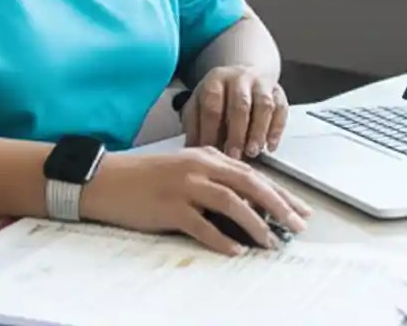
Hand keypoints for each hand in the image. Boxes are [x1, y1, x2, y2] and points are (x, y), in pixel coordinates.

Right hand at [78, 148, 312, 255]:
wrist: (107, 180)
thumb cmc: (146, 178)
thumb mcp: (185, 168)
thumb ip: (213, 177)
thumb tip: (245, 200)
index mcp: (207, 156)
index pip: (252, 174)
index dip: (280, 192)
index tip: (299, 208)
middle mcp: (200, 167)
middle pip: (249, 184)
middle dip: (278, 205)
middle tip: (297, 225)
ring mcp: (185, 186)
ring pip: (231, 202)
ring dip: (255, 223)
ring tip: (271, 241)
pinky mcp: (169, 207)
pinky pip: (202, 225)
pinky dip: (221, 239)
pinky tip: (235, 250)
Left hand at [181, 66, 288, 158]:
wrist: (243, 74)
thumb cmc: (219, 96)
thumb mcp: (199, 104)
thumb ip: (194, 125)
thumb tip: (192, 149)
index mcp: (215, 80)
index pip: (213, 104)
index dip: (211, 129)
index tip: (211, 150)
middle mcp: (239, 78)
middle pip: (240, 104)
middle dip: (237, 133)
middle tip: (234, 155)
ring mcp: (261, 83)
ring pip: (264, 105)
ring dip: (259, 131)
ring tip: (253, 151)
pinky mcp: (278, 91)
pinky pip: (281, 109)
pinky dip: (277, 129)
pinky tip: (270, 145)